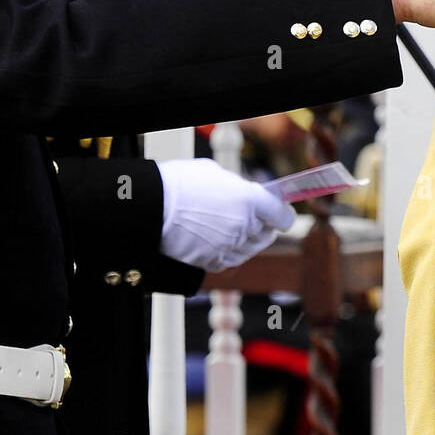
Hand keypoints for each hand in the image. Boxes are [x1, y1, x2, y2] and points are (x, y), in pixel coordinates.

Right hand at [154, 158, 296, 272]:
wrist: (151, 207)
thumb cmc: (180, 183)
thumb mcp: (215, 173)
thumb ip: (237, 188)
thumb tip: (245, 194)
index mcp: (250, 199)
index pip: (282, 216)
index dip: (283, 215)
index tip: (281, 214)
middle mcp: (244, 225)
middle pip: (266, 234)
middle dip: (263, 227)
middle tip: (255, 219)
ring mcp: (228, 246)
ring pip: (249, 250)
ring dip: (246, 241)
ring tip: (231, 229)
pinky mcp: (211, 261)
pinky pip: (229, 260)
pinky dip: (227, 253)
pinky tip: (218, 241)